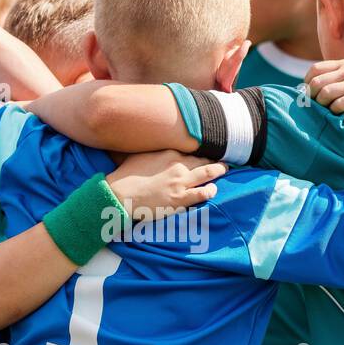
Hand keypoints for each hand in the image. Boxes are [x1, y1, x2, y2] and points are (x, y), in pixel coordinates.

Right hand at [107, 150, 227, 216]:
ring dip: (218, 171)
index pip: (192, 149)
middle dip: (214, 160)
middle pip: (203, 159)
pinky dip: (211, 190)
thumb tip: (158, 145)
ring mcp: (181, 182)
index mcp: (169, 152)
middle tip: (222, 160)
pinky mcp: (180, 199)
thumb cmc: (126, 175)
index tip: (208, 150)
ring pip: (208, 173)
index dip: (202, 150)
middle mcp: (178, 165)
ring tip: (223, 170)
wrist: (120, 194)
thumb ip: (155, 151)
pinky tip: (213, 189)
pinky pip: (203, 193)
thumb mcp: (141, 155)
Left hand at [304, 58, 343, 113]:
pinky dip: (334, 111)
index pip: (314, 70)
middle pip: (316, 84)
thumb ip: (342, 73)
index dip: (307, 83)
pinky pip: (339, 105)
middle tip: (315, 107)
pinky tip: (340, 114)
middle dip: (311, 97)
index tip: (310, 94)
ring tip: (328, 111)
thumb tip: (322, 84)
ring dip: (322, 106)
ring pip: (325, 95)